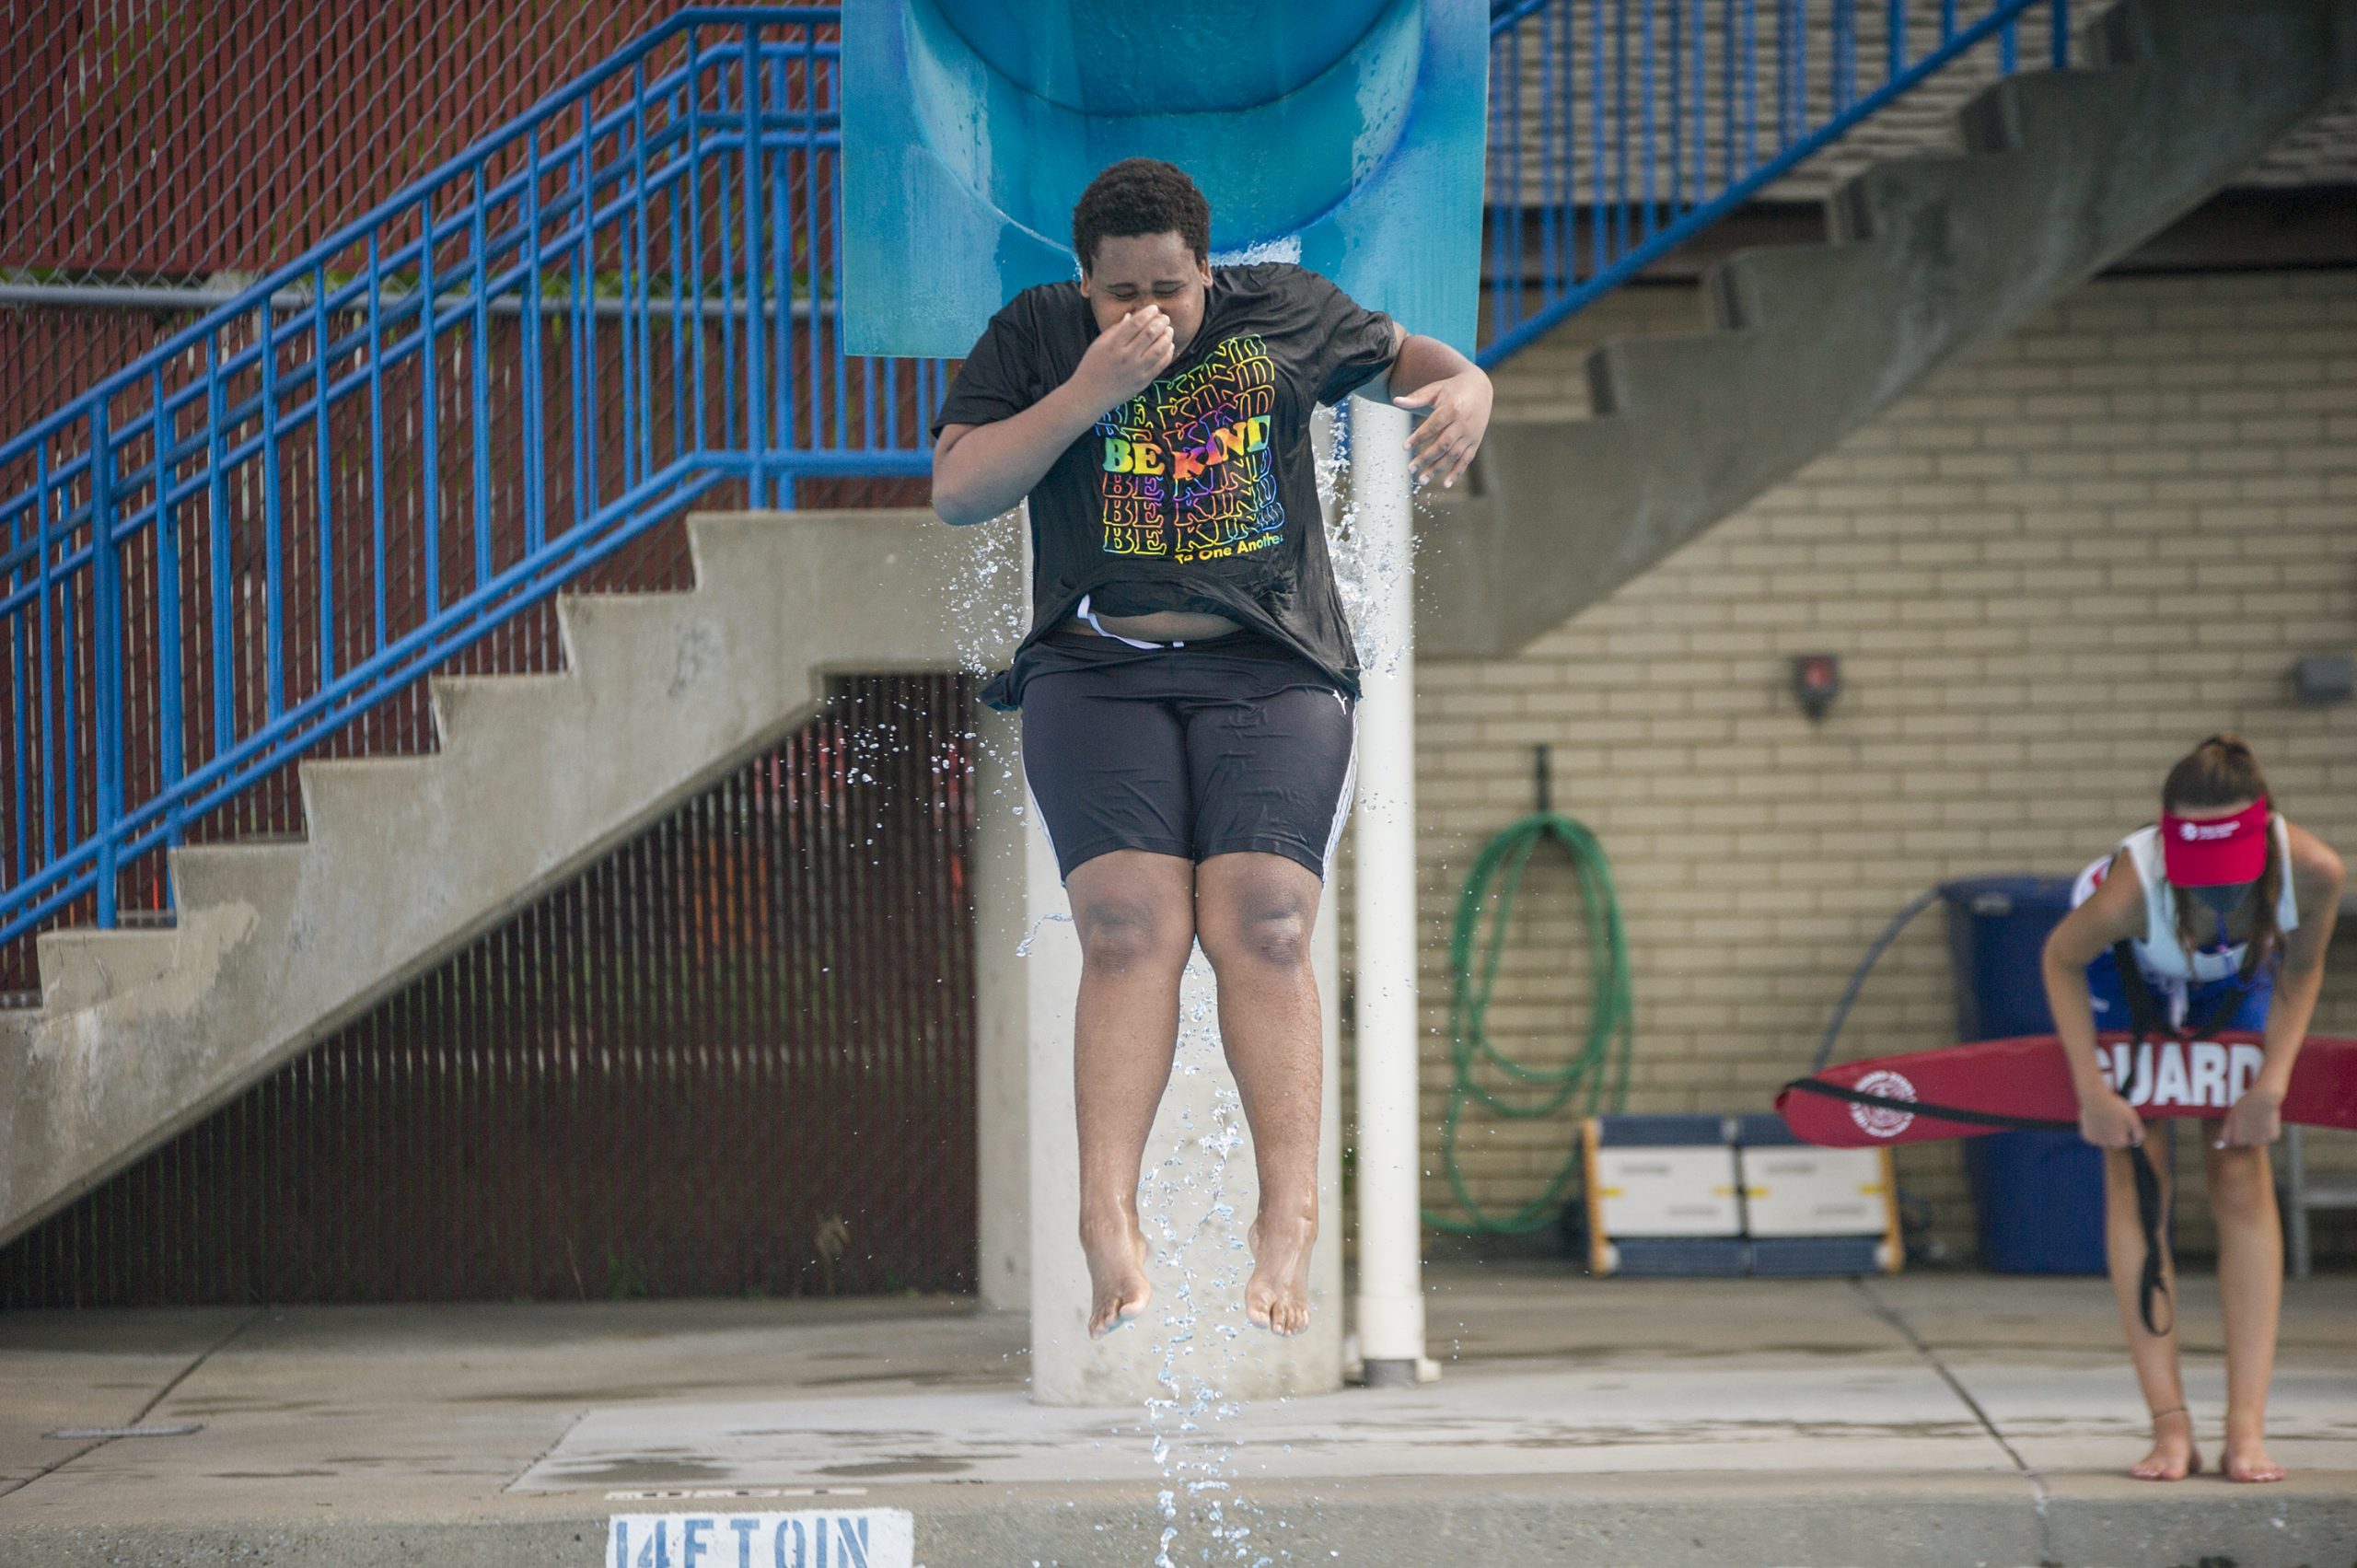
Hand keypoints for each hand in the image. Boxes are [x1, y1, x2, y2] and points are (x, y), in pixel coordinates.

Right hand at [1071, 306, 1174, 411]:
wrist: (1089, 396)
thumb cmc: (1092, 367)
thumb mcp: (1098, 345)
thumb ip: (1115, 329)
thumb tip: (1131, 315)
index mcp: (1113, 345)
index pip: (1135, 324)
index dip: (1147, 313)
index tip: (1154, 308)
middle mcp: (1126, 357)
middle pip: (1149, 334)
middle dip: (1161, 322)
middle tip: (1165, 318)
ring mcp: (1135, 371)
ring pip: (1159, 349)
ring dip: (1166, 337)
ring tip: (1169, 330)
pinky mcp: (1142, 382)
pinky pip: (1160, 365)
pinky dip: (1167, 353)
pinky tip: (1169, 346)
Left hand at [1395, 369, 1492, 489]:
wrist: (1479, 388)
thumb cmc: (1452, 389)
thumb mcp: (1435, 389)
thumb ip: (1416, 398)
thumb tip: (1395, 401)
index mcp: (1453, 408)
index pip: (1433, 426)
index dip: (1419, 437)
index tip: (1405, 447)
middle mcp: (1463, 423)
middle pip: (1443, 444)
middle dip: (1426, 458)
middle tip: (1410, 469)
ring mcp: (1471, 434)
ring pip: (1453, 455)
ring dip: (1438, 469)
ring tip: (1422, 480)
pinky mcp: (1475, 442)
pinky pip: (1466, 460)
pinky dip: (1457, 472)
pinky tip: (1446, 484)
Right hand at [2077, 1088, 2146, 1150]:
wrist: (2095, 1099)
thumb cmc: (2115, 1108)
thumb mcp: (2134, 1118)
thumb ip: (2139, 1132)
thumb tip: (2138, 1141)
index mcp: (2119, 1141)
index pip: (2128, 1139)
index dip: (2129, 1128)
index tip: (2125, 1118)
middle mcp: (2107, 1144)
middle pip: (2116, 1140)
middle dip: (2117, 1131)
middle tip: (2115, 1117)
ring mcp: (2096, 1140)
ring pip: (2105, 1138)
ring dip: (2106, 1131)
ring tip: (2107, 1117)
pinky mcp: (2087, 1135)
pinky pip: (2095, 1135)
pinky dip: (2096, 1129)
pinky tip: (2097, 1120)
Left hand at [2215, 1084, 2283, 1147]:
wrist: (2264, 1099)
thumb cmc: (2244, 1107)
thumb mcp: (2230, 1118)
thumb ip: (2225, 1133)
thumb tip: (2220, 1146)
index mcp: (2238, 1141)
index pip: (2234, 1141)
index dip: (2235, 1130)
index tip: (2238, 1122)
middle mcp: (2251, 1144)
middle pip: (2246, 1142)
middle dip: (2246, 1133)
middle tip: (2248, 1120)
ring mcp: (2263, 1141)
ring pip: (2257, 1139)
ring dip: (2256, 1133)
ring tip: (2256, 1119)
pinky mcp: (2273, 1137)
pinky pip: (2268, 1136)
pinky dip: (2267, 1130)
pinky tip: (2266, 1120)